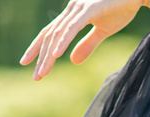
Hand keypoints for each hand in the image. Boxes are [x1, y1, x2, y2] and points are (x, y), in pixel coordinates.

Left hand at [20, 0, 149, 79]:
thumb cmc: (123, 7)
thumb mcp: (104, 31)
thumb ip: (88, 45)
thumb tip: (73, 62)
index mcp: (73, 13)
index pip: (50, 32)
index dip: (37, 47)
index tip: (26, 63)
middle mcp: (73, 8)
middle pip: (50, 35)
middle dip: (41, 57)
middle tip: (36, 77)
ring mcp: (80, 7)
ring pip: (58, 34)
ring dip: (49, 55)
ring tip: (42, 73)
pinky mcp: (90, 8)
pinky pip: (73, 27)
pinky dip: (63, 42)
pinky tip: (55, 55)